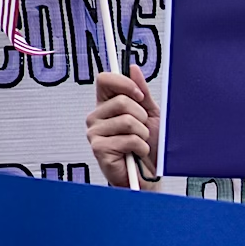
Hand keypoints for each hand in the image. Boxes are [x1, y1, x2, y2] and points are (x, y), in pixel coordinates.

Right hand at [86, 64, 160, 188]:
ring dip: (143, 134)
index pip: (105, 80)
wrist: (150, 176)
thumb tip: (133, 68)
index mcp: (106, 106)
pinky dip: (140, 147)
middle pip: (121, 101)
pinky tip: (136, 153)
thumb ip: (141, 93)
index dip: (124, 83)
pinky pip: (128, 139)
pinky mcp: (98, 148)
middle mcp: (96, 117)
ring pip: (127, 120)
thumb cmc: (149, 148)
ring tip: (140, 143)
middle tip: (142, 130)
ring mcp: (95, 133)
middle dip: (141, 117)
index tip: (140, 96)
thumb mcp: (150, 115)